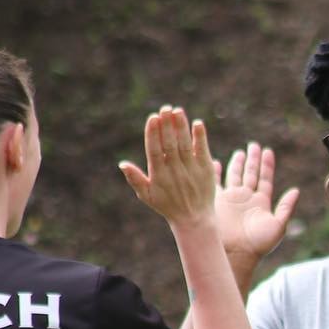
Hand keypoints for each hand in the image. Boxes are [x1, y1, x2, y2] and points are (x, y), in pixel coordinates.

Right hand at [119, 107, 217, 225]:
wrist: (194, 220)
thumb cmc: (168, 206)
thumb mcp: (147, 196)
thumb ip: (135, 179)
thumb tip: (122, 163)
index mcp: (159, 175)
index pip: (155, 150)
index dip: (153, 133)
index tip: (153, 117)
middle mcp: (175, 171)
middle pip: (170, 144)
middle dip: (167, 125)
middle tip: (165, 108)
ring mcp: (191, 170)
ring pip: (185, 144)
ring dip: (182, 127)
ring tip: (178, 110)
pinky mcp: (206, 170)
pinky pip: (202, 151)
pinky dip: (200, 137)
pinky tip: (198, 123)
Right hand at [214, 140, 298, 268]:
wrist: (236, 253)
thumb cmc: (259, 243)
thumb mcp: (278, 225)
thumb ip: (286, 207)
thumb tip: (296, 190)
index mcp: (262, 202)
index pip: (265, 179)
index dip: (266, 165)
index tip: (267, 150)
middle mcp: (247, 198)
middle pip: (250, 174)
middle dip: (252, 159)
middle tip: (254, 145)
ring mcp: (232, 199)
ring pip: (235, 176)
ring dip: (237, 164)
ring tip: (240, 152)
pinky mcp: (217, 201)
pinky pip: (216, 183)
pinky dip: (215, 172)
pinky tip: (215, 162)